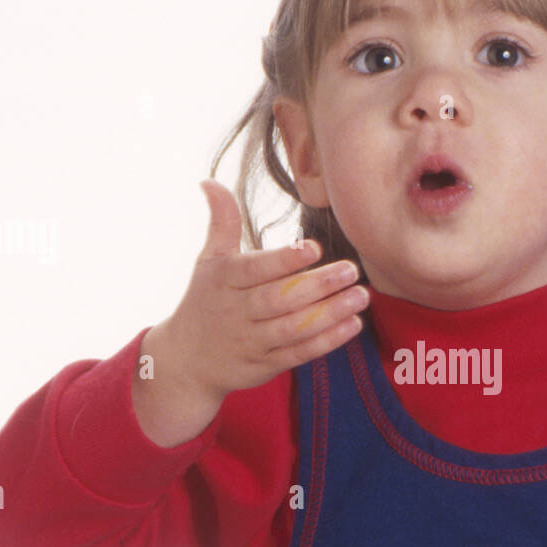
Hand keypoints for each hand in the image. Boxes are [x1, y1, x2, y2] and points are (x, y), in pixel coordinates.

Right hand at [157, 180, 369, 403]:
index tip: (314, 247)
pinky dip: (327, 341)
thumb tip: (210, 180)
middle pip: (279, 299)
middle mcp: (236, 312)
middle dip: (317, 285)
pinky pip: (299, 353)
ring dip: (330, 314)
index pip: (255, 269)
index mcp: (224, 280)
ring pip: (293, 328)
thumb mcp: (208, 261)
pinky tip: (353, 325)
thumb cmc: (205, 301)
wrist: (186, 361)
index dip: (284, 260)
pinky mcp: (265, 365)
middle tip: (352, 270)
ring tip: (360, 296)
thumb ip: (221, 222)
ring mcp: (251, 342)